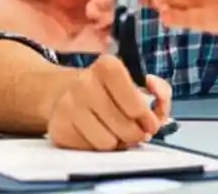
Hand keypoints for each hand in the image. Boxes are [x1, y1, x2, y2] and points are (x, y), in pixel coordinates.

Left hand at [0, 0, 113, 52]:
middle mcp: (81, 4)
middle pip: (112, 8)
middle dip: (112, 9)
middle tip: (96, 10)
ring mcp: (76, 24)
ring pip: (107, 27)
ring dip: (111, 25)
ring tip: (94, 19)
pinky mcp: (68, 43)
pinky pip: (94, 44)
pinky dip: (106, 42)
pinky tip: (105, 38)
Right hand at [47, 56, 170, 151]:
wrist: (65, 93)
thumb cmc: (109, 92)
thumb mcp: (138, 85)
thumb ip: (160, 91)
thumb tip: (155, 88)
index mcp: (108, 67)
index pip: (135, 103)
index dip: (146, 117)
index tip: (148, 121)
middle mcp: (84, 83)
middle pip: (125, 128)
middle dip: (134, 134)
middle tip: (133, 130)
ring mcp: (68, 105)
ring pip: (107, 143)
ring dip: (115, 143)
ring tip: (113, 132)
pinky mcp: (58, 127)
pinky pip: (88, 151)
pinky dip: (96, 147)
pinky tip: (94, 134)